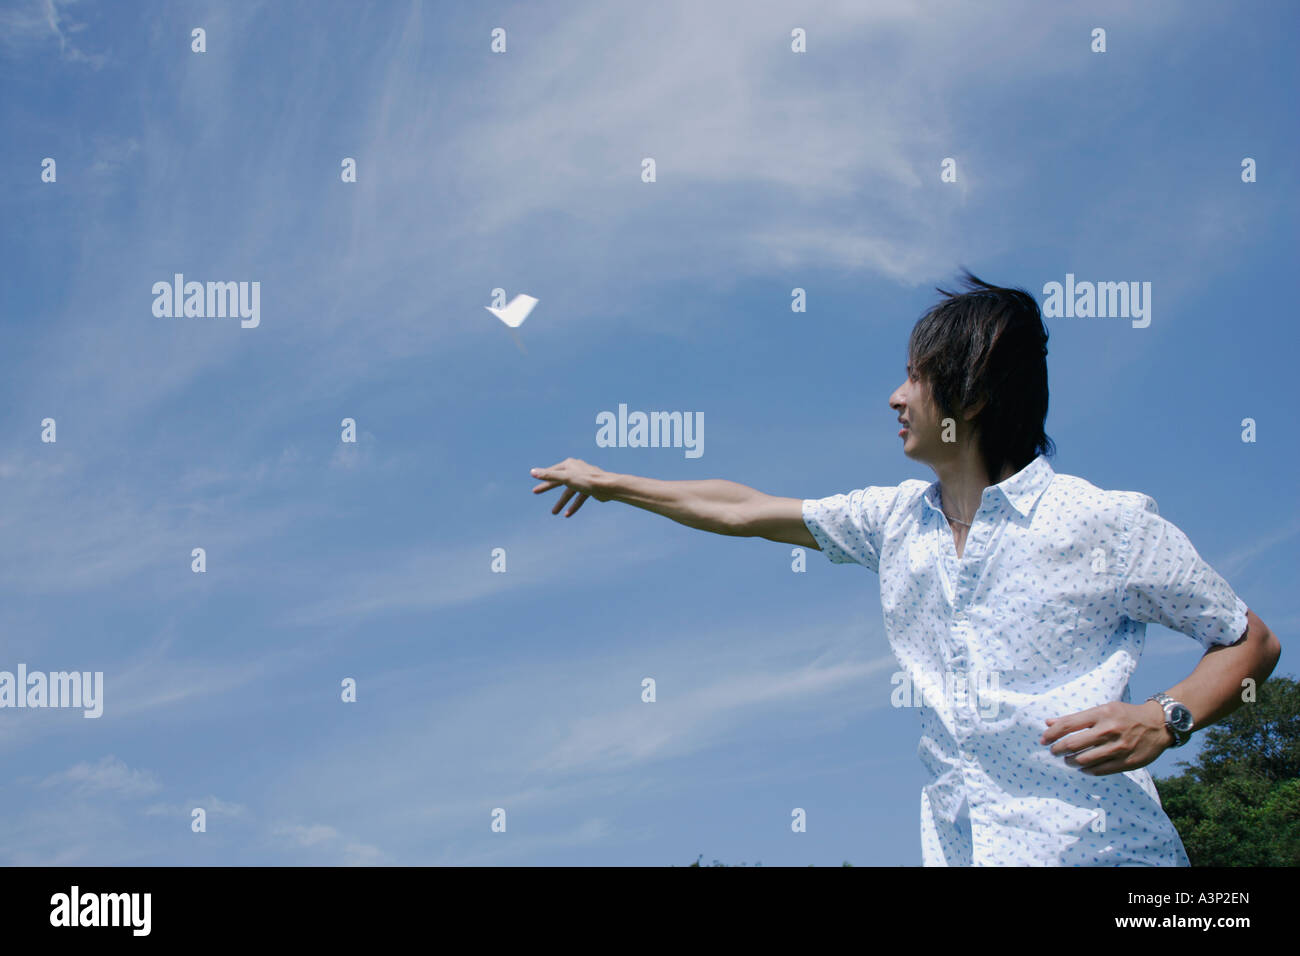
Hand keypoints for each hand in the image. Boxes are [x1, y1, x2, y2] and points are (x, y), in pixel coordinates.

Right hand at [530, 458, 611, 515]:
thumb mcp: (565, 478)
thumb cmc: (587, 480)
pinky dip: (573, 506)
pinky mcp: (589, 488)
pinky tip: (568, 514)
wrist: (608, 487)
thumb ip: (549, 475)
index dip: (542, 478)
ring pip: (569, 492)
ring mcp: (583, 479)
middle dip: (547, 487)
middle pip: (559, 480)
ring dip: (561, 502)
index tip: (534, 482)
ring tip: (554, 513)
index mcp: (569, 464)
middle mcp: (576, 469)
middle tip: (535, 492)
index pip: (552, 472)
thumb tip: (532, 472)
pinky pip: (578, 498)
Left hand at [1040, 700, 1173, 774]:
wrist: (1159, 724)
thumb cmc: (1124, 715)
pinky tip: (1083, 768)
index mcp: (1101, 714)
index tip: (1043, 740)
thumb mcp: (1102, 709)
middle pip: (1073, 744)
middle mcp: (1109, 730)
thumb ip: (1076, 718)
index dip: (1051, 734)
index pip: (1068, 725)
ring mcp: (1119, 748)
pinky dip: (1087, 771)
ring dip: (1071, 762)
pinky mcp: (1128, 762)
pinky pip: (1100, 771)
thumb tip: (1048, 723)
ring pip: (1084, 760)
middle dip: (1058, 750)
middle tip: (1054, 752)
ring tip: (1069, 760)